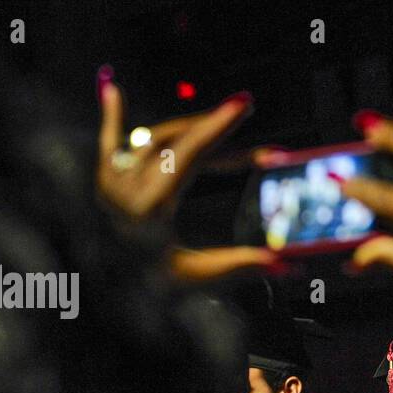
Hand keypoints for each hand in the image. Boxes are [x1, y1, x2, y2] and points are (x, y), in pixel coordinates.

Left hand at [95, 67, 281, 280]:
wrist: (104, 300)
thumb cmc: (149, 291)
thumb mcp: (199, 277)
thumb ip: (243, 266)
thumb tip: (288, 265)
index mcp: (149, 208)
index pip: (188, 155)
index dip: (218, 127)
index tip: (242, 105)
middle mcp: (126, 189)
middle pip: (174, 142)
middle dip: (212, 127)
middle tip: (243, 113)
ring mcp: (112, 184)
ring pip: (153, 139)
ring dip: (188, 131)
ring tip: (217, 127)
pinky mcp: (104, 184)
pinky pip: (108, 144)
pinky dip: (112, 117)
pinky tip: (113, 92)